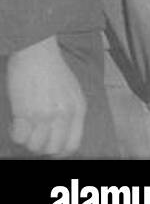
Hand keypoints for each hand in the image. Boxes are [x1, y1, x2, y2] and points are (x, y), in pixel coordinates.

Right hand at [7, 35, 86, 156]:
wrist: (37, 53)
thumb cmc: (52, 71)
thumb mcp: (71, 92)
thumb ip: (70, 114)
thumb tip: (61, 136)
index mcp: (78, 109)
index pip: (72, 145)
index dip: (58, 150)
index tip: (49, 146)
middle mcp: (64, 114)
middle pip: (52, 149)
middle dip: (41, 146)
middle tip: (34, 134)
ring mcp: (45, 114)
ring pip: (34, 146)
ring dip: (27, 139)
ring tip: (26, 125)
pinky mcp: (26, 112)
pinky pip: (19, 137)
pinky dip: (16, 132)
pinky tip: (17, 120)